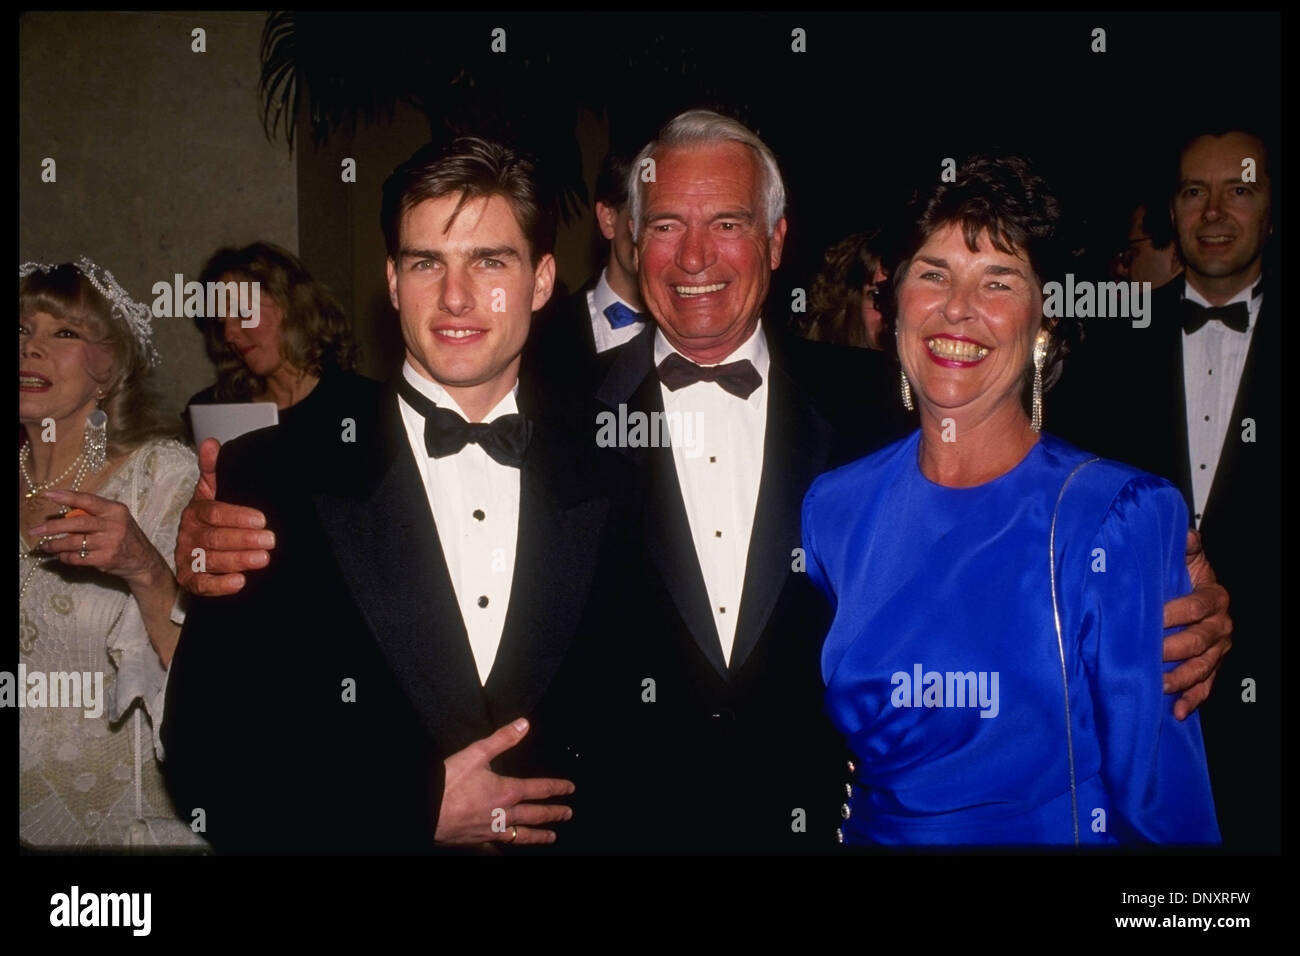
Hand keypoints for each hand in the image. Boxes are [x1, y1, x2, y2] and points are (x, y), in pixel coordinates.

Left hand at [32, 489, 166, 585]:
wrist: (143, 560)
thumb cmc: (124, 535)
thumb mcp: (116, 518)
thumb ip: (95, 514)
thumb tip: (64, 513)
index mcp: (115, 510)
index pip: (88, 500)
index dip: (67, 497)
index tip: (47, 495)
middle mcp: (113, 525)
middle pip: (77, 524)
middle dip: (53, 527)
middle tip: (35, 531)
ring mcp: (109, 543)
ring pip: (74, 543)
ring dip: (55, 545)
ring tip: (45, 546)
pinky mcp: (105, 559)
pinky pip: (77, 558)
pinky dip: (65, 557)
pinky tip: (62, 555)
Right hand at [174, 438, 274, 596]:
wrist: (194, 547)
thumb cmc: (211, 516)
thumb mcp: (212, 491)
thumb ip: (213, 469)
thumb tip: (212, 443)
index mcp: (196, 512)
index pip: (214, 513)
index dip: (237, 516)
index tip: (261, 520)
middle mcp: (188, 535)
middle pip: (214, 538)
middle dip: (243, 540)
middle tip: (270, 540)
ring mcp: (187, 557)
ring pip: (210, 560)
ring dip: (237, 560)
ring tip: (263, 559)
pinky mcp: (188, 579)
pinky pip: (201, 585)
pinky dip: (219, 586)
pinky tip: (240, 582)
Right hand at [435, 718, 574, 845]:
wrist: (425, 810)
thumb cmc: (449, 782)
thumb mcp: (476, 754)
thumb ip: (502, 739)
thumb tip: (524, 724)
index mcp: (507, 792)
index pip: (539, 789)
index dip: (557, 788)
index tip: (570, 789)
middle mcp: (504, 815)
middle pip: (535, 815)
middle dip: (554, 814)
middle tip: (568, 814)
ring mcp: (491, 831)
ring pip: (522, 836)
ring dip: (538, 836)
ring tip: (551, 837)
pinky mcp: (476, 841)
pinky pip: (496, 847)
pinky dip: (505, 848)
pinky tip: (506, 848)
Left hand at [1161, 529, 1232, 719]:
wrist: (1200, 592)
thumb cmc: (1186, 576)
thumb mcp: (1186, 558)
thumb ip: (1186, 546)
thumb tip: (1184, 534)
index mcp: (1214, 598)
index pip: (1194, 607)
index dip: (1172, 613)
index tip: (1150, 617)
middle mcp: (1220, 626)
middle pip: (1197, 641)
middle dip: (1171, 649)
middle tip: (1147, 654)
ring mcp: (1217, 650)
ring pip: (1201, 668)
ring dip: (1180, 679)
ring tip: (1159, 686)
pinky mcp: (1212, 668)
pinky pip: (1206, 687)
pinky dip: (1192, 700)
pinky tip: (1178, 711)